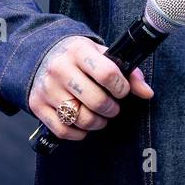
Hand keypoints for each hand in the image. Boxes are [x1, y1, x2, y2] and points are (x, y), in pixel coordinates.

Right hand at [28, 35, 153, 141]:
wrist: (44, 55)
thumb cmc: (80, 58)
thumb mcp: (102, 55)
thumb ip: (127, 72)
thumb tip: (147, 93)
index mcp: (78, 51)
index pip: (107, 74)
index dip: (121, 87)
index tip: (122, 91)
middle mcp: (59, 68)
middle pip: (95, 100)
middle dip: (111, 109)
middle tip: (113, 107)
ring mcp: (46, 88)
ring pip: (80, 118)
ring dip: (97, 123)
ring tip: (101, 117)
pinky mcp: (37, 105)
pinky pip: (63, 130)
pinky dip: (79, 133)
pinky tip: (84, 125)